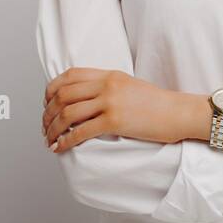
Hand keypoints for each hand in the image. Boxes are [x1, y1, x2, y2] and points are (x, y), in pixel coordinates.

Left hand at [42, 67, 180, 152]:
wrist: (177, 113)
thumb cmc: (156, 103)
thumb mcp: (129, 85)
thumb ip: (107, 87)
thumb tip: (84, 99)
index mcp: (109, 74)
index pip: (69, 75)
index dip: (51, 89)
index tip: (47, 103)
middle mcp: (107, 85)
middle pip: (63, 95)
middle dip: (48, 113)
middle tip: (44, 126)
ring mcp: (110, 102)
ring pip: (68, 114)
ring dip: (52, 129)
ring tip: (48, 139)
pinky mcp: (114, 121)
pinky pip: (80, 132)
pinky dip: (64, 141)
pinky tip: (59, 148)